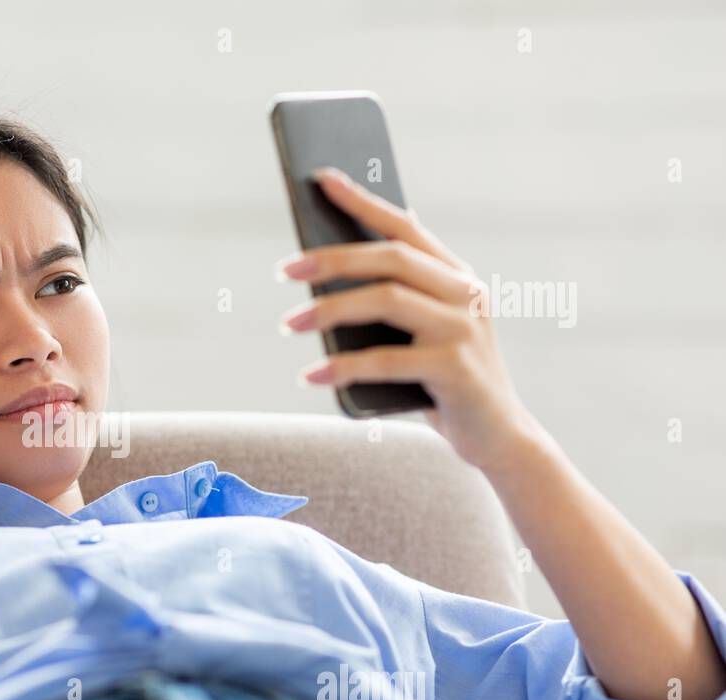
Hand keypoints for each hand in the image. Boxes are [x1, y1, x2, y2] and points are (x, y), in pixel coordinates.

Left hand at [275, 167, 544, 473]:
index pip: (405, 226)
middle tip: (284, 269)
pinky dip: (344, 367)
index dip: (362, 200)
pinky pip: (386, 360)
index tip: (320, 178)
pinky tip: (311, 374)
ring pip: (387, 300)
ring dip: (329, 310)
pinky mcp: (456, 370)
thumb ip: (392, 301)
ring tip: (289, 323)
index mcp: (456, 277)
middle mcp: (466, 294)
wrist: (498, 437)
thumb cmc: (444, 382)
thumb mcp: (421, 334)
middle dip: (333, 258)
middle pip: (391, 259)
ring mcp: (464, 330)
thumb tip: (323, 271)